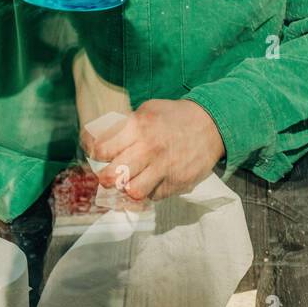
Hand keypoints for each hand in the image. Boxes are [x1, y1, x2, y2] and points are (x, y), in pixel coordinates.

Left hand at [80, 99, 225, 202]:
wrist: (212, 124)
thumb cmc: (174, 116)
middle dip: (105, 178)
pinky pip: (154, 196)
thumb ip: (124, 126)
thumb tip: (98, 140)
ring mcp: (164, 168)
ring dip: (127, 189)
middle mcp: (149, 148)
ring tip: (130, 181)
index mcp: (138, 127)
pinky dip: (150, 191)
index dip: (94, 155)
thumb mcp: (147, 110)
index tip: (96, 156)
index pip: (101, 150)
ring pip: (132, 192)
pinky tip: (153, 180)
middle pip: (112, 176)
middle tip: (108, 175)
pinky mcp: (178, 182)